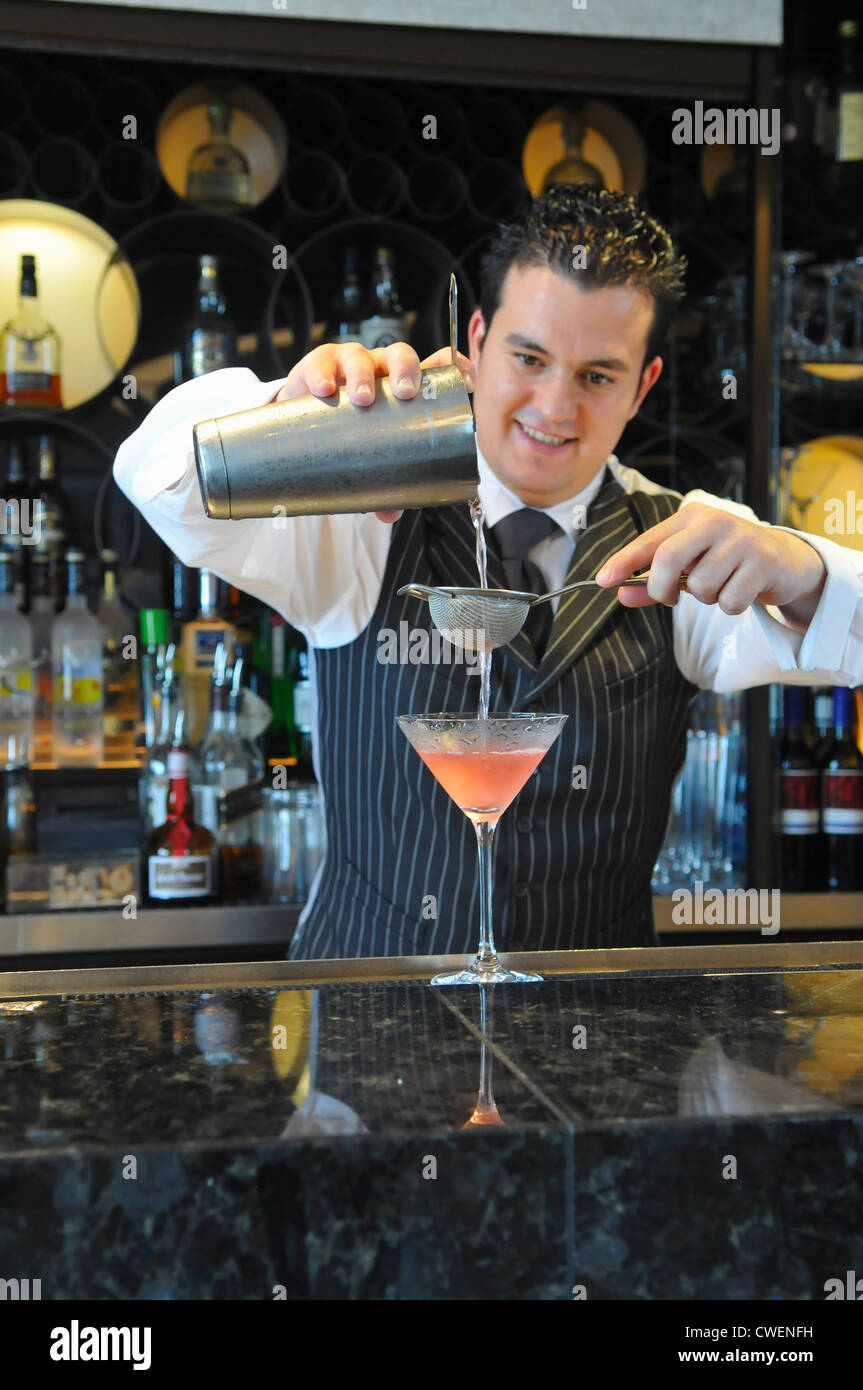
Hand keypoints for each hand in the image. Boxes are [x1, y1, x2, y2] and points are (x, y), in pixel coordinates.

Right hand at [273, 343, 475, 523]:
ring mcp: (349, 363)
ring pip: (361, 357)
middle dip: (406, 370)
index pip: (434, 367)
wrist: (304, 420)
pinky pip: (320, 364)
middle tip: (405, 394)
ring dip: (363, 374)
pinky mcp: (317, 366)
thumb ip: (383, 481)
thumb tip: (390, 515)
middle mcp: (380, 368)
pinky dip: (322, 374)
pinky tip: (325, 390)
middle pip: (400, 355)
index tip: (467, 381)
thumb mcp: (370, 451)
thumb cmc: (349, 430)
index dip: (454, 367)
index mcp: (402, 384)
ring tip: (362, 398)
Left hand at [594, 502, 826, 629]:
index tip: (602, 581)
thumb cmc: (727, 561)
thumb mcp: (690, 566)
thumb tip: (622, 595)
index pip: (650, 540)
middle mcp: (715, 521)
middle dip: (661, 588)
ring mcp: (741, 540)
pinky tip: (741, 591)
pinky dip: (730, 605)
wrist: (784, 561)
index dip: (624, 561)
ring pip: (700, 586)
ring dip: (705, 598)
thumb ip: (655, 581)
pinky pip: (729, 600)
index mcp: (691, 516)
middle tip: (668, 598)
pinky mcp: (762, 562)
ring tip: (721, 585)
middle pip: (669, 558)